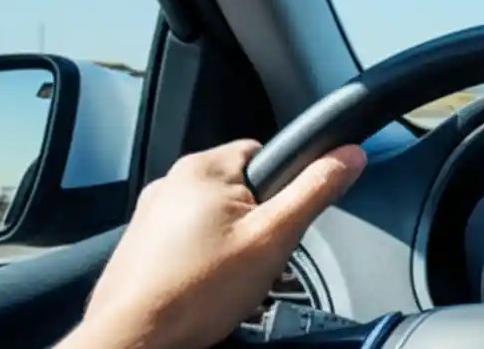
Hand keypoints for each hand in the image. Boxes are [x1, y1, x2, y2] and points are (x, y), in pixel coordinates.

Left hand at [57, 140, 366, 348]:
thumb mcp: (273, 238)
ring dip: (232, 244)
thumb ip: (314, 191)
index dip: (284, 189)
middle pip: (242, 189)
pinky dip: (204, 260)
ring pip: (216, 218)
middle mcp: (172, 181)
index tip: (281, 222)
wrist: (135, 339)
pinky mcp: (143, 243)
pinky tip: (207, 286)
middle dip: (258, 224)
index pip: (265, 153)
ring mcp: (152, 213)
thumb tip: (349, 155)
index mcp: (204, 167)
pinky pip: (190, 240)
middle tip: (258, 259)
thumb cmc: (196, 291)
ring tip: (230, 280)